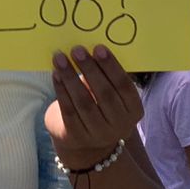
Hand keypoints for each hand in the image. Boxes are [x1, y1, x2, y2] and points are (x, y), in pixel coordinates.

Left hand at [48, 46, 142, 168]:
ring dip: (70, 77)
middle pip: (104, 94)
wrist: (86, 141)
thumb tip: (90, 47)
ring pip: (84, 102)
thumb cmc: (100, 105)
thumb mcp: (111, 94)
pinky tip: (56, 74)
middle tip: (77, 49)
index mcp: (133, 110)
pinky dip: (61, 90)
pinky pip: (68, 110)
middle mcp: (119, 125)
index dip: (112, 66)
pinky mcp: (77, 136)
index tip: (98, 48)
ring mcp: (98, 133)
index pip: (124, 86)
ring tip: (60, 58)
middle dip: (90, 69)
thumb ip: (107, 75)